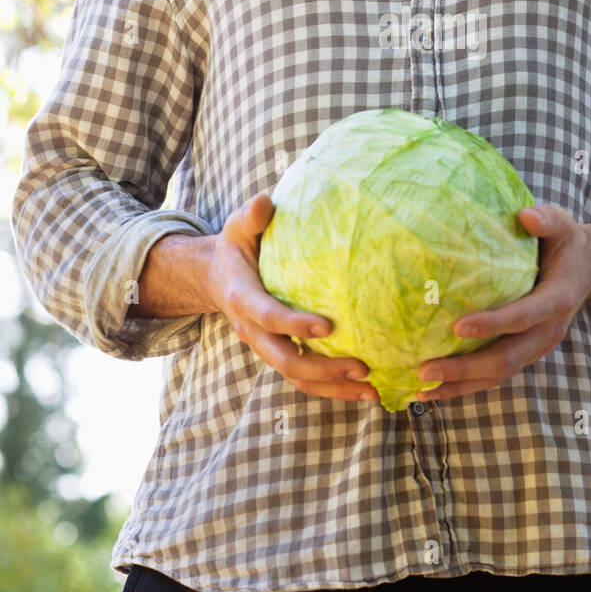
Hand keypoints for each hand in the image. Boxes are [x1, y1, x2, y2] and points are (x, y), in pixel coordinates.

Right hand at [212, 193, 377, 402]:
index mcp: (243, 299)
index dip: (294, 324)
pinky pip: (303, 378)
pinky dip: (331, 388)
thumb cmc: (236, 247)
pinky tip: (363, 389)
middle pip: (285, 359)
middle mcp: (253, 330)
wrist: (218, 277)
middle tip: (362, 366)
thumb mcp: (237, 227)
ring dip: (333, 387)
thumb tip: (264, 202)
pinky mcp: (280, 353)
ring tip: (371, 390)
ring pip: (297, 377)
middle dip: (323, 368)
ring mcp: (266, 346)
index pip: (268, 317)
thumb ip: (251, 217)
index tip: (328, 326)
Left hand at [415, 204, 590, 402]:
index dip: (493, 325)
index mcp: (557, 300)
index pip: (523, 316)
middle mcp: (547, 331)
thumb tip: (525, 216)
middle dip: (466, 368)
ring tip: (421, 390)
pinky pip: (495, 375)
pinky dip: (466, 385)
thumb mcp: (563, 225)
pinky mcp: (525, 354)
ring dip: (460, 385)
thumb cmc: (566, 243)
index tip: (458, 326)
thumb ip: (547, 220)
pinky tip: (433, 389)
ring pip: (499, 375)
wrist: (586, 270)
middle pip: (506, 359)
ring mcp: (536, 348)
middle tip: (425, 368)